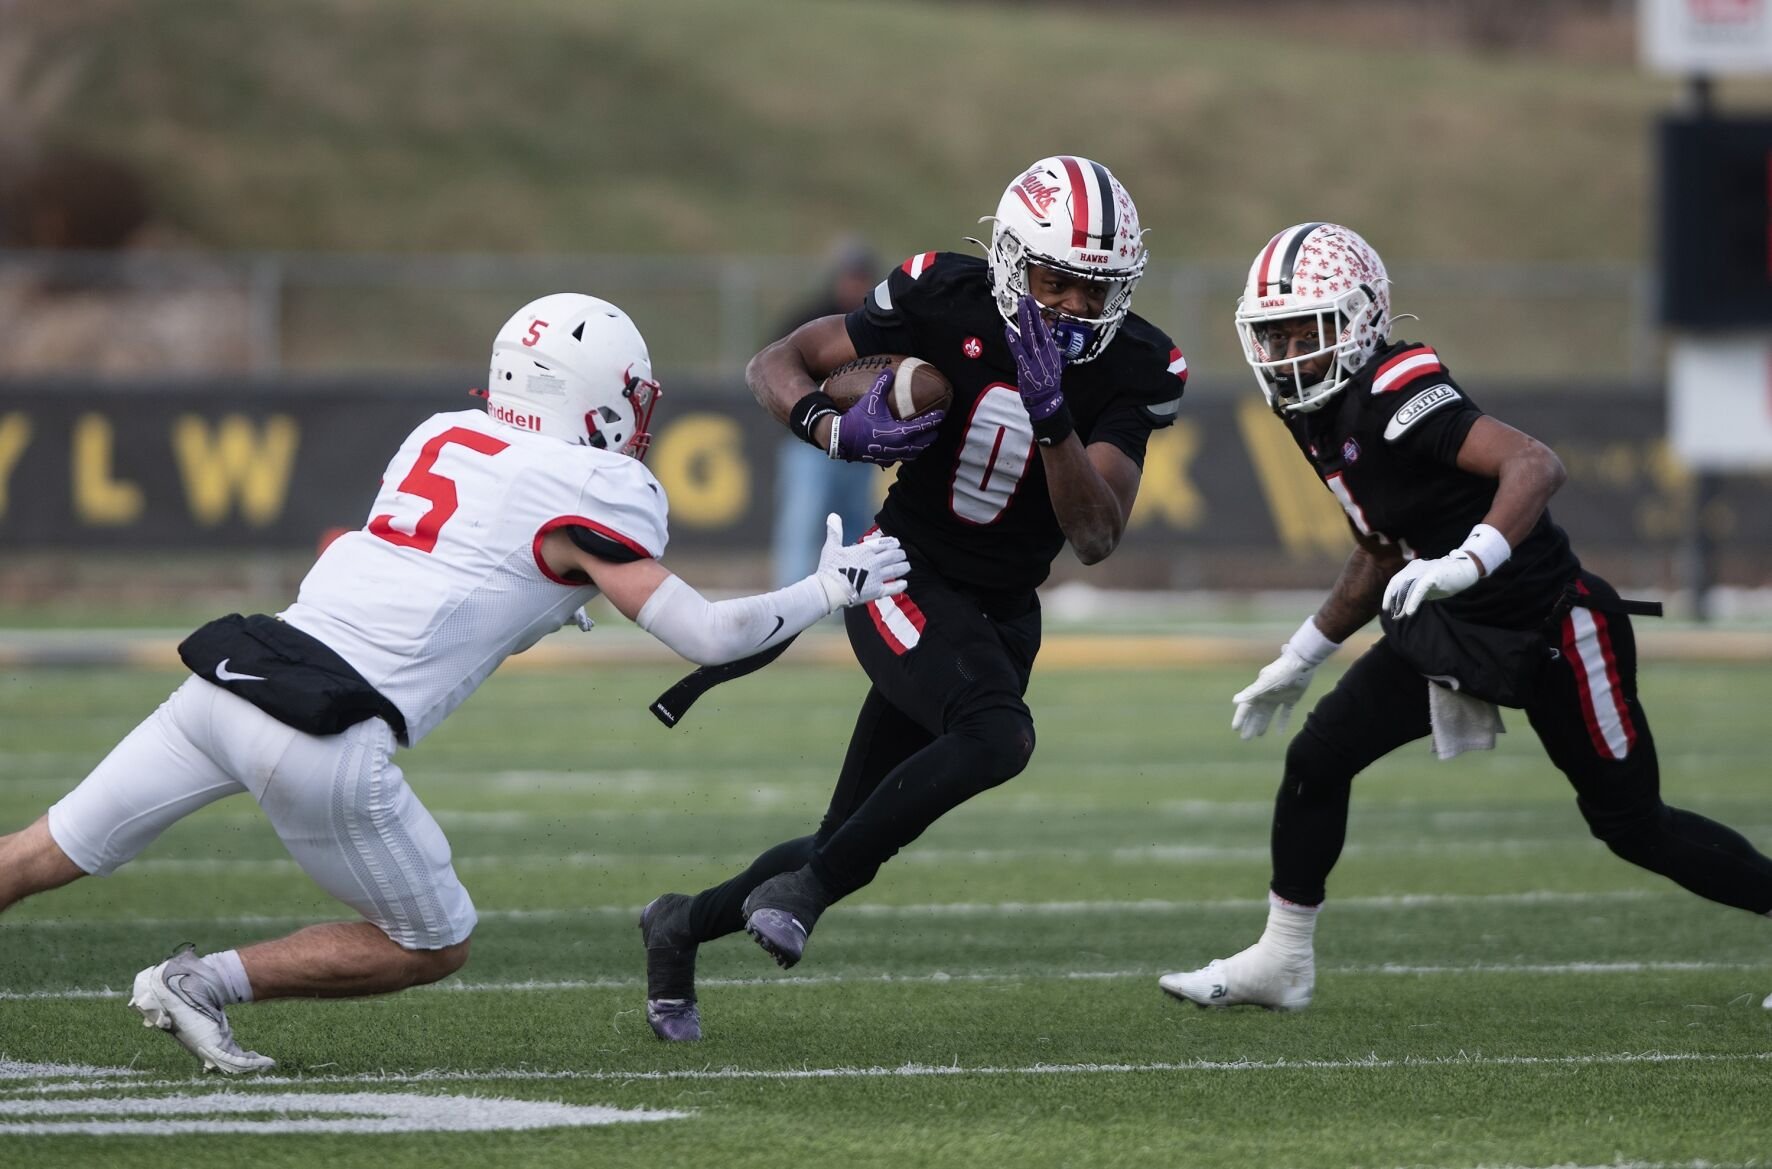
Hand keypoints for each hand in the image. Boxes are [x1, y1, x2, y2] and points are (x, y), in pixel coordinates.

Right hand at [813, 514, 908, 607]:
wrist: (830, 589)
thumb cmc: (830, 568)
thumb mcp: (832, 546)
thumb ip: (835, 531)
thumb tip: (833, 515)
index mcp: (865, 551)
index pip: (882, 544)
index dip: (891, 543)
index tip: (897, 542)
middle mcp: (874, 562)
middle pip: (891, 556)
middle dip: (899, 554)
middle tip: (903, 554)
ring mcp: (877, 577)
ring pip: (894, 570)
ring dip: (903, 567)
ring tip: (907, 566)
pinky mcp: (876, 591)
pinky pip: (892, 588)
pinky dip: (900, 585)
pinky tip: (905, 583)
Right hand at [829, 370, 945, 463]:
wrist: (841, 439)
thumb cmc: (857, 420)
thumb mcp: (871, 400)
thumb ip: (882, 384)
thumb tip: (889, 371)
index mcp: (899, 433)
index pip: (923, 426)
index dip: (934, 419)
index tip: (942, 414)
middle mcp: (899, 447)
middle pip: (923, 443)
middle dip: (930, 435)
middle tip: (935, 428)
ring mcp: (892, 455)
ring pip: (914, 453)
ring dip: (920, 446)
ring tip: (923, 439)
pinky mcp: (884, 460)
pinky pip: (901, 458)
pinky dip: (907, 453)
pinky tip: (905, 449)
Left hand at [1005, 294, 1065, 424]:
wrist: (1047, 400)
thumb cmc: (1048, 382)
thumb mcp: (1053, 362)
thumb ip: (1047, 348)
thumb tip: (1044, 334)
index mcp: (1051, 349)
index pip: (1044, 328)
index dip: (1037, 314)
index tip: (1032, 302)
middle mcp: (1045, 352)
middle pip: (1037, 327)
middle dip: (1031, 311)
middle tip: (1026, 298)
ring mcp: (1036, 359)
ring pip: (1029, 336)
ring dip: (1024, 320)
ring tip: (1020, 307)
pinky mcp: (1026, 368)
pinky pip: (1019, 352)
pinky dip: (1014, 341)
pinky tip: (1009, 330)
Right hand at [1231, 646, 1318, 739]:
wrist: (1301, 663)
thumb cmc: (1282, 671)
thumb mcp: (1265, 683)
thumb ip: (1251, 692)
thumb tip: (1234, 701)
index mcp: (1259, 691)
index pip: (1246, 706)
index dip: (1240, 717)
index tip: (1235, 728)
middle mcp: (1267, 695)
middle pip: (1256, 713)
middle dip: (1249, 724)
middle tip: (1245, 738)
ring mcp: (1278, 697)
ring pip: (1268, 714)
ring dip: (1262, 724)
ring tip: (1257, 735)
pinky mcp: (1291, 698)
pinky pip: (1285, 713)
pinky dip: (1282, 722)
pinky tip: (1280, 733)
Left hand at [1382, 552, 1481, 619]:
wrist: (1466, 569)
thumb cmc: (1446, 579)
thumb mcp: (1427, 587)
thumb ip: (1415, 592)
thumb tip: (1403, 606)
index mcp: (1412, 568)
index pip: (1395, 581)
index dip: (1388, 595)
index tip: (1386, 608)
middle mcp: (1415, 567)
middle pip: (1398, 584)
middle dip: (1394, 601)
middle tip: (1393, 616)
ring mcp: (1423, 569)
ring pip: (1407, 587)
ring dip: (1402, 603)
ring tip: (1399, 616)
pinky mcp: (1433, 574)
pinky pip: (1419, 589)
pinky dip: (1413, 601)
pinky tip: (1410, 612)